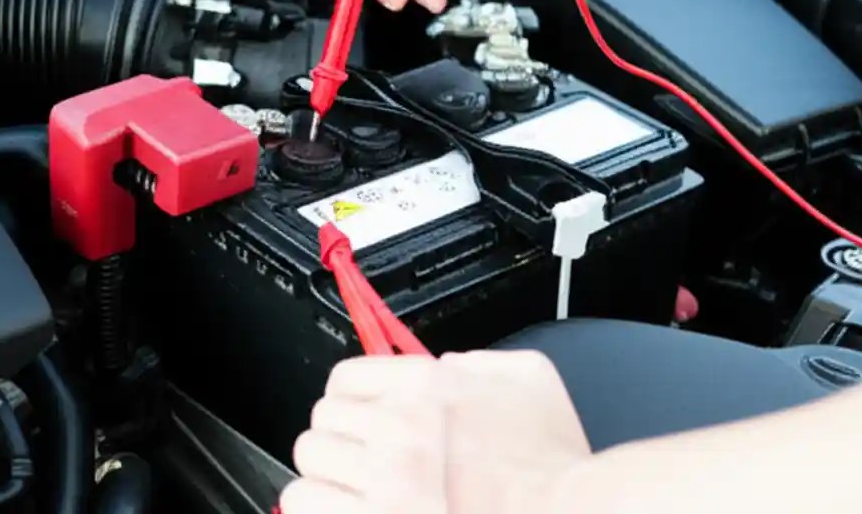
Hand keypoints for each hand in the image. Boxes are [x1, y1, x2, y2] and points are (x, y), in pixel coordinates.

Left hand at [279, 351, 590, 513]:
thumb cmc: (555, 466)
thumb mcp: (531, 381)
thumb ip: (481, 362)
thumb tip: (450, 364)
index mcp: (429, 385)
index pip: (346, 378)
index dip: (349, 401)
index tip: (354, 417)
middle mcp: (399, 426)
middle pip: (322, 420)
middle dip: (339, 440)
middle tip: (359, 459)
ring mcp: (383, 478)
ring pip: (310, 460)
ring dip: (327, 474)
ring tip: (350, 488)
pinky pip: (307, 501)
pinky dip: (319, 505)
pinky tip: (346, 509)